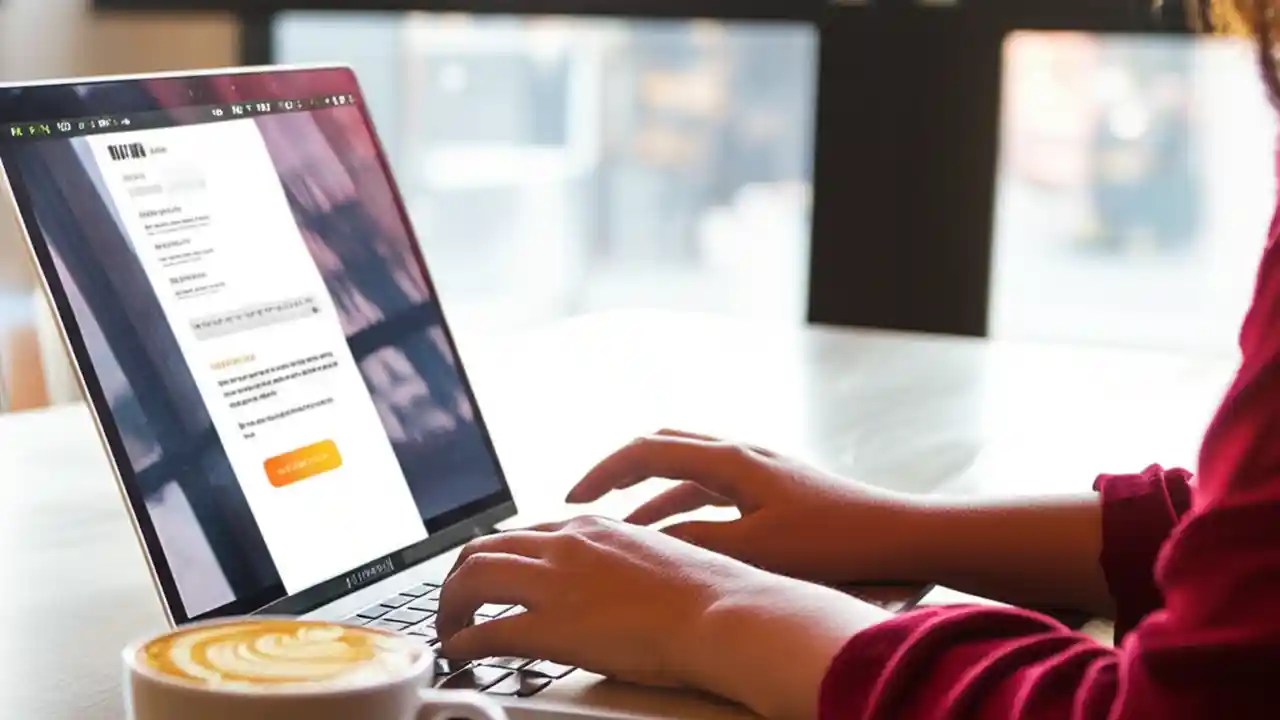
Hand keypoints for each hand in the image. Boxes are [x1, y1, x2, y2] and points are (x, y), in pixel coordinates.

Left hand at [437, 516, 887, 718]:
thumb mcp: (658, 558)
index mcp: (594, 527)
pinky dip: (463, 640)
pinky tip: (461, 651)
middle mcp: (565, 544)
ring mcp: (553, 581)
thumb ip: (624, 563)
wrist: (720, 612)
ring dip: (451, 603)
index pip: (526, 533)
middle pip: (485, 546)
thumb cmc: (708, 595)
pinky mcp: (548, 625)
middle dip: (461, 574)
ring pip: (471, 576)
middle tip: (457, 600)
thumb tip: (618, 584)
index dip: (501, 556)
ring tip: (450, 627)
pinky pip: (485, 629)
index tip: (495, 575)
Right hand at [567, 430, 926, 583]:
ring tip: (621, 526)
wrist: (898, 535)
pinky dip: (682, 505)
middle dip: (618, 473)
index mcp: (730, 460)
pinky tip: (677, 532)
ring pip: (686, 470)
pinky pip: (711, 488)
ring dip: (650, 494)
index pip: (647, 451)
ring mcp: (757, 468)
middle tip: (586, 501)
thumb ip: (697, 541)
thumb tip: (646, 540)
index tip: (573, 498)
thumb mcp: (755, 549)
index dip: (603, 473)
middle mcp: (740, 454)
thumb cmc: (834, 541)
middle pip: (661, 447)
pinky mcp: (773, 487)